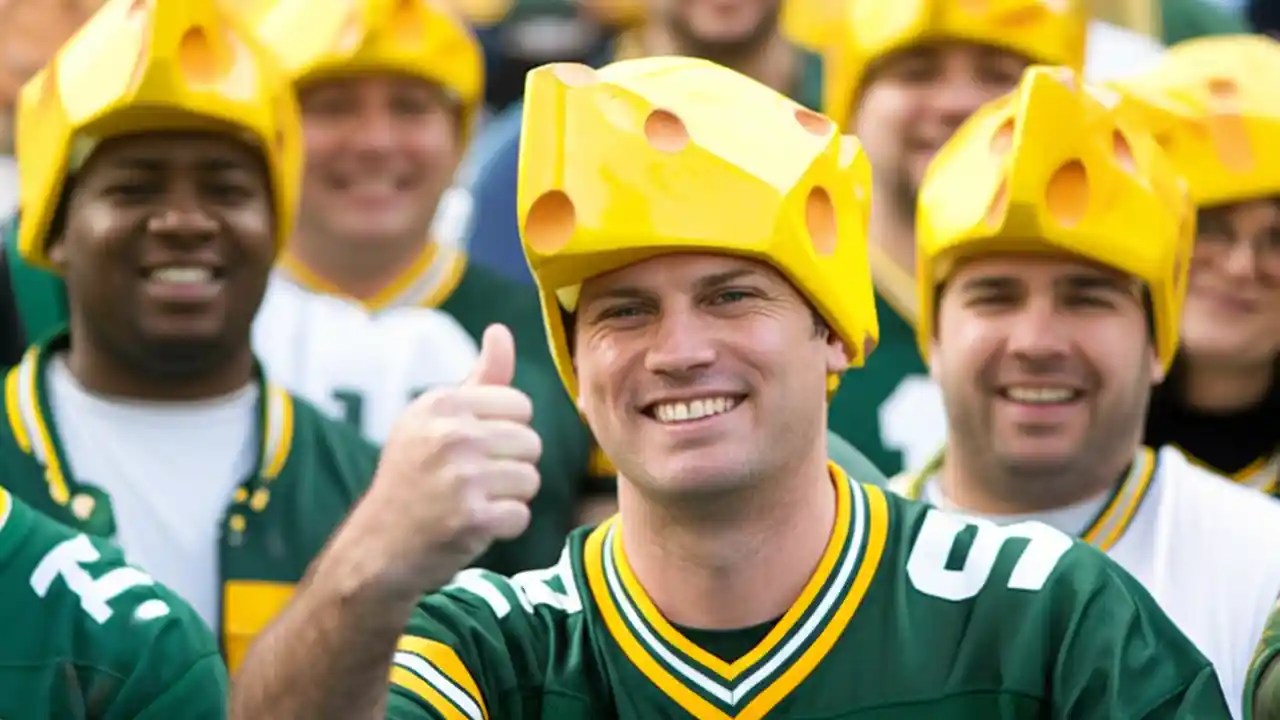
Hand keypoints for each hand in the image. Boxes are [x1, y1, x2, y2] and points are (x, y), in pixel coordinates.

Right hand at [355, 323, 541, 593]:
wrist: (377, 547)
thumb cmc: (414, 476)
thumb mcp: (434, 419)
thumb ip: (479, 378)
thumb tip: (501, 331)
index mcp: (442, 403)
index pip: (520, 405)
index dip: (505, 431)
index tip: (473, 449)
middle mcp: (450, 434)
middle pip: (531, 442)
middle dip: (511, 466)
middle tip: (472, 481)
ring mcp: (461, 477)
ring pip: (530, 479)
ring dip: (509, 497)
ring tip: (472, 501)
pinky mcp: (471, 519)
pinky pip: (520, 515)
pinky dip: (503, 527)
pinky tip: (473, 526)